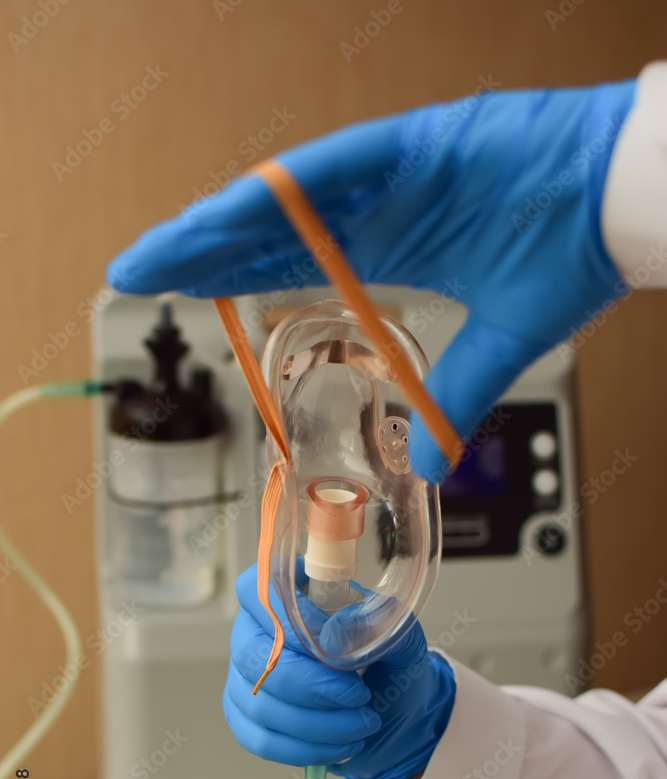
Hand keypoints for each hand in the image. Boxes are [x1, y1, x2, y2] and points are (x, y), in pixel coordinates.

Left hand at [107, 78, 635, 481]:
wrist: (626, 203)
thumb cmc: (573, 253)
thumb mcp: (499, 344)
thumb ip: (455, 397)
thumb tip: (428, 462)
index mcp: (393, 249)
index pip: (291, 263)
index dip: (235, 277)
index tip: (186, 296)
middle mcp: (378, 209)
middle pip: (268, 231)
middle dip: (201, 253)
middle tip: (140, 273)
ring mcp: (390, 174)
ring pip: (283, 200)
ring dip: (218, 226)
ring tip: (159, 252)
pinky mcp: (414, 145)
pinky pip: (332, 167)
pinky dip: (277, 191)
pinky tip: (224, 210)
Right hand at [224, 564, 455, 778]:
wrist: (397, 712)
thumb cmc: (391, 661)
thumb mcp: (400, 636)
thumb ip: (373, 624)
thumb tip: (331, 636)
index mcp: (288, 592)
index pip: (258, 588)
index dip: (288, 619)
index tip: (332, 646)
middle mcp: (255, 629)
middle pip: (254, 654)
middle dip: (311, 684)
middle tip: (359, 695)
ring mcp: (245, 675)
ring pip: (259, 703)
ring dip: (318, 723)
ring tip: (363, 722)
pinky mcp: (246, 717)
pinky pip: (260, 740)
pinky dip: (306, 749)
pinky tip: (341, 745)